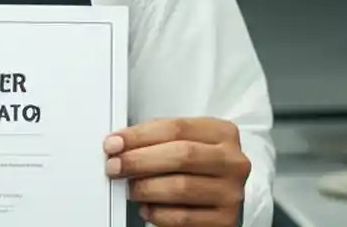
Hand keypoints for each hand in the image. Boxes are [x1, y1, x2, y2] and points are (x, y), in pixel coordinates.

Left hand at [104, 118, 249, 226]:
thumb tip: (120, 145)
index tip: (114, 143)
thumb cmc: (198, 168)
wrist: (220, 200)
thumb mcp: (188, 144)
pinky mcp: (225, 220)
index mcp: (222, 133)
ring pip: (181, 187)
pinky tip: (146, 208)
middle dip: (140, 160)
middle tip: (114, 166)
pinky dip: (158, 213)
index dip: (140, 135)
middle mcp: (233, 161)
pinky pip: (184, 217)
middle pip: (181, 155)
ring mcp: (231, 192)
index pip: (176, 128)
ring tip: (130, 189)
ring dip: (146, 188)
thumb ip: (160, 141)